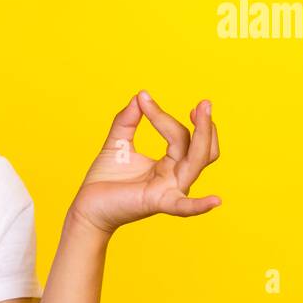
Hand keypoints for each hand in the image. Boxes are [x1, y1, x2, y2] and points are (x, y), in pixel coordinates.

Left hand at [70, 91, 221, 235]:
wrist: (87, 206)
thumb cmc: (105, 180)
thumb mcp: (117, 142)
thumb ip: (127, 120)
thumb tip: (139, 96)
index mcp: (170, 164)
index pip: (179, 136)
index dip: (162, 115)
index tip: (143, 98)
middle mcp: (175, 177)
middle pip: (200, 149)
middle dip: (204, 126)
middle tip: (203, 103)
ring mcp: (170, 190)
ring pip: (196, 163)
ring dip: (202, 137)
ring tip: (200, 112)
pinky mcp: (157, 203)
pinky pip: (183, 206)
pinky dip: (199, 205)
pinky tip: (215, 200)